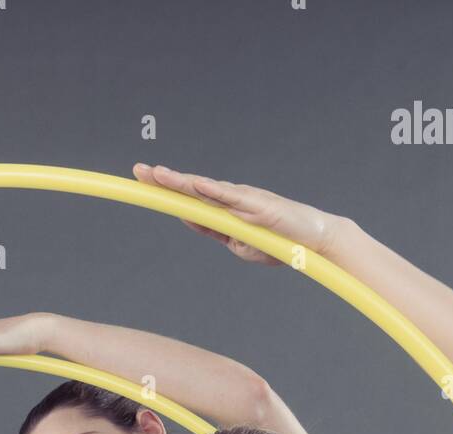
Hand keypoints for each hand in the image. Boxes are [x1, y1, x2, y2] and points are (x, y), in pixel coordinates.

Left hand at [132, 163, 343, 263]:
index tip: (143, 179)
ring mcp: (244, 201)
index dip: (166, 190)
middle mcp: (231, 200)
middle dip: (164, 181)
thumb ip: (218, 232)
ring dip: (181, 182)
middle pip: (192, 189)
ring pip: (206, 190)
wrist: (314, 241)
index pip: (189, 199)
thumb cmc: (280, 242)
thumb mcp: (241, 244)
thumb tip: (194, 220)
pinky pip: (231, 198)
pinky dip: (212, 191)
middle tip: (138, 170)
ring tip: (157, 175)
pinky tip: (195, 184)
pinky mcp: (258, 206)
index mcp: (225, 210)